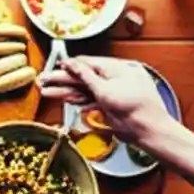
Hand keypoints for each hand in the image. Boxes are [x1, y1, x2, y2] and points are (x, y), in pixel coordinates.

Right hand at [39, 56, 172, 144]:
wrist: (148, 130)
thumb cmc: (134, 108)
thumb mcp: (105, 89)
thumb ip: (86, 75)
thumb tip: (72, 63)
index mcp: (117, 68)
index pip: (88, 62)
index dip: (70, 65)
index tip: (55, 66)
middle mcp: (114, 78)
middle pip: (83, 77)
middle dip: (63, 79)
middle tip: (46, 80)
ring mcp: (112, 93)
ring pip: (85, 90)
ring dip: (66, 91)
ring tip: (47, 92)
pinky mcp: (111, 106)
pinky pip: (91, 100)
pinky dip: (78, 101)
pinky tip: (66, 100)